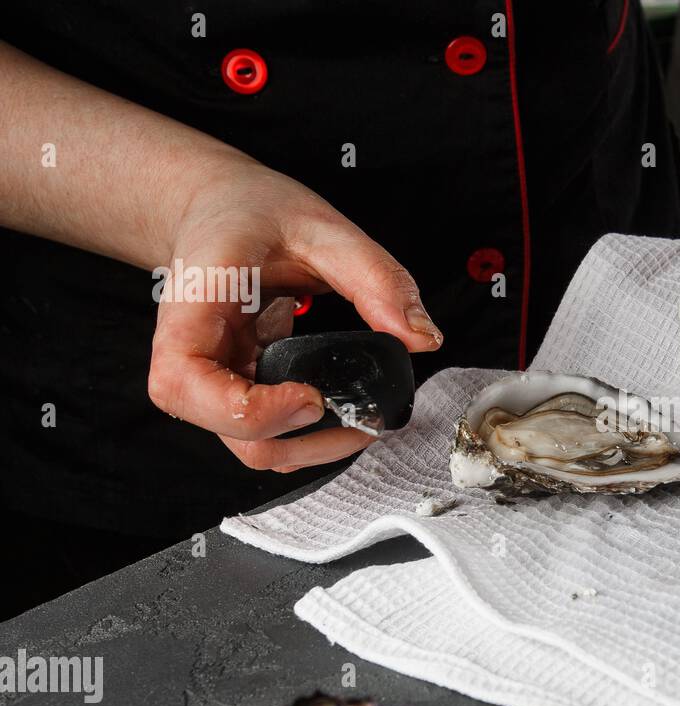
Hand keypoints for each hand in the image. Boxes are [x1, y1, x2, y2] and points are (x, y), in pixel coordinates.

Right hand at [147, 157, 441, 471]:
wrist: (219, 208)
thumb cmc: (252, 212)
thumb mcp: (320, 227)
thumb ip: (374, 278)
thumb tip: (421, 336)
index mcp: (192, 310)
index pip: (184, 385)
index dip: (250, 410)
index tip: (312, 396)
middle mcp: (194, 355)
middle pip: (227, 431)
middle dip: (301, 442)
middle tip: (361, 419)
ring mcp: (216, 378)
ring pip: (249, 445)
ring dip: (311, 449)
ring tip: (363, 422)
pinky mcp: (239, 387)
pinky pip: (267, 433)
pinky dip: (309, 438)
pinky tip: (345, 415)